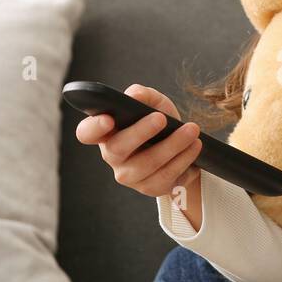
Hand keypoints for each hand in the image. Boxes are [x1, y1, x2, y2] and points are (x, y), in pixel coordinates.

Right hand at [74, 83, 202, 196]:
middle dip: (140, 132)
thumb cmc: (160, 121)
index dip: (93, 127)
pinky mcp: (150, 187)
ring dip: (172, 145)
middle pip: (117, 149)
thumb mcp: (155, 102)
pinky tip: (195, 146)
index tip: (108, 118)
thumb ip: (144, 95)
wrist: (183, 146)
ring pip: (146, 164)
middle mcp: (112, 155)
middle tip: (161, 118)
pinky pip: (165, 176)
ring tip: (192, 130)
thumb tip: (135, 95)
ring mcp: (129, 175)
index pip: (87, 133)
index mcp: (107, 132)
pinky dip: (183, 159)